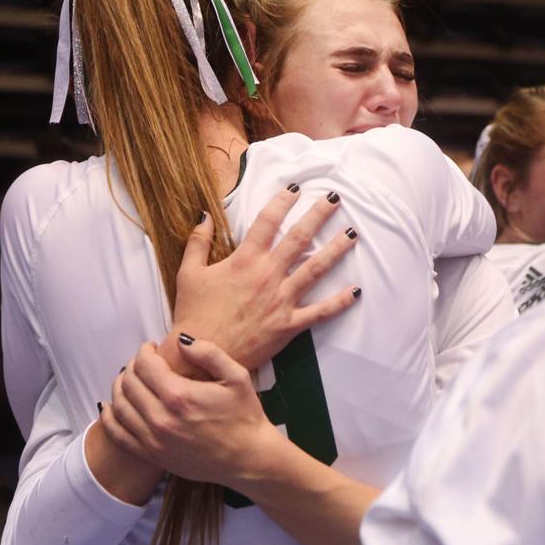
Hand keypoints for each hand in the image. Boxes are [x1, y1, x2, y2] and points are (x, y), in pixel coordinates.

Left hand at [100, 339, 281, 487]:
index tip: (151, 347)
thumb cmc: (244, 415)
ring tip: (131, 379)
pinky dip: (109, 417)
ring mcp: (153, 440)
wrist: (247, 458)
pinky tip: (111, 406)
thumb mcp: (237, 376)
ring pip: (119, 406)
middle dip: (132, 366)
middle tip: (143, 362)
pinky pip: (117, 434)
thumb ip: (209, 353)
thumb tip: (181, 340)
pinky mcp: (151, 455)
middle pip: (129, 383)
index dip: (144, 351)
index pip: (145, 365)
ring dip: (119, 387)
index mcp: (180, 396)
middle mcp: (161, 418)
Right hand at [162, 185, 360, 373]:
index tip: (295, 188)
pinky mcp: (289, 324)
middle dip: (318, 216)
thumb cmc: (194, 314)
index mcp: (244, 261)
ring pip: (315, 269)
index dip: (282, 202)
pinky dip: (340, 302)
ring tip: (353, 234)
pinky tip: (356, 291)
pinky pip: (320, 312)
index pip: (267, 222)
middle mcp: (267, 276)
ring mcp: (281, 300)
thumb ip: (197, 242)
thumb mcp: (188, 273)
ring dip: (336, 250)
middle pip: (299, 238)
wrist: (199, 355)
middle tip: (334, 199)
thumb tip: (204, 215)